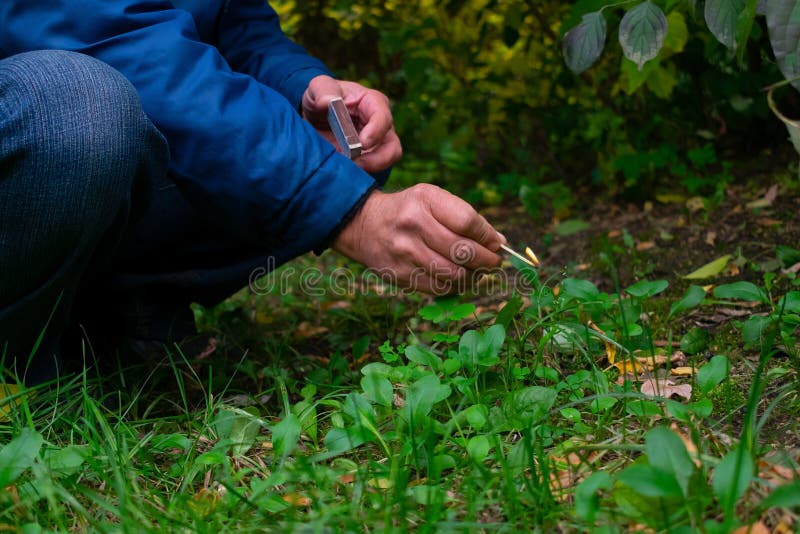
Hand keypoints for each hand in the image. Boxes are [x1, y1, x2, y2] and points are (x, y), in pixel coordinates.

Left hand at [301, 75, 401, 172]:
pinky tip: (343, 171)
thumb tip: (329, 102)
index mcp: (373, 102)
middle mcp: (381, 125)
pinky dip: (359, 174)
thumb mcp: (318, 87)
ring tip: (347, 169)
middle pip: (392, 147)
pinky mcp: (368, 159)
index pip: (383, 117)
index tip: (362, 144)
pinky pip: (371, 171)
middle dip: (376, 159)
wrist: (316, 115)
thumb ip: (323, 90)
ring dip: (368, 168)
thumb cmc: (322, 96)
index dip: (376, 132)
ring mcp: (377, 144)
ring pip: (385, 162)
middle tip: (354, 164)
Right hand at [333, 184, 505, 292]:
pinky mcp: (400, 275)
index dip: (488, 237)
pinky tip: (460, 279)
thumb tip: (498, 242)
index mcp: (425, 200)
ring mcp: (404, 252)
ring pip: (453, 274)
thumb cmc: (409, 210)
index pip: (468, 222)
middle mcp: (413, 225)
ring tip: (479, 272)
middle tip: (494, 262)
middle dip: (487, 260)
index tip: (497, 244)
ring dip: (474, 276)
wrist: (363, 224)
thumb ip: (464, 217)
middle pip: (463, 251)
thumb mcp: (432, 199)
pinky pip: (438, 288)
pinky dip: (455, 286)